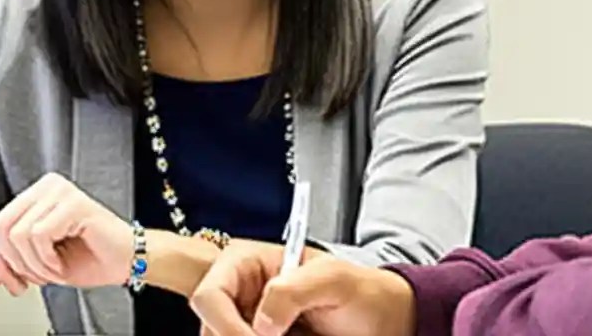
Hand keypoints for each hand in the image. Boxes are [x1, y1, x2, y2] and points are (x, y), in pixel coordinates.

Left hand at [0, 173, 131, 294]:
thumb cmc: (88, 257)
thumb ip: (14, 262)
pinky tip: (62, 263)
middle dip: (17, 262)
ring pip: (19, 233)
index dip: (2, 259)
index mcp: (37, 195)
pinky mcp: (75, 203)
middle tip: (38, 276)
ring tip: (54, 269)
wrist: (124, 262)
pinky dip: (47, 259)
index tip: (17, 281)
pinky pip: (40, 234)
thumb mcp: (40, 263)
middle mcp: (48, 186)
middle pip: (2, 227)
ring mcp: (62, 192)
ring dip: (35, 264)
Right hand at [192, 244, 414, 335]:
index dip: (224, 323)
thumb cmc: (360, 291)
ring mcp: (247, 323)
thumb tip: (261, 321)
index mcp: (247, 263)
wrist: (381, 321)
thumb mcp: (333, 279)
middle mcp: (239, 295)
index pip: (210, 294)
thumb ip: (293, 289)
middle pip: (210, 328)